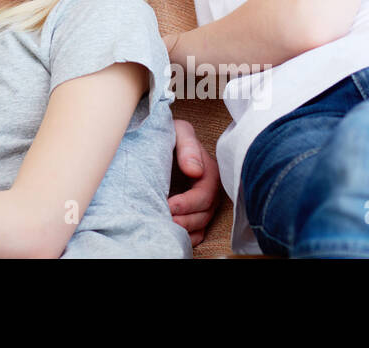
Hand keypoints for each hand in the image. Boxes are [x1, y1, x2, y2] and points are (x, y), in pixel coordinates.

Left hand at [168, 119, 220, 246]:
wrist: (159, 140)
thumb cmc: (170, 133)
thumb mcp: (179, 131)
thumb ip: (187, 146)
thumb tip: (195, 171)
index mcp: (209, 171)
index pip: (205, 195)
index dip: (188, 203)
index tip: (169, 205)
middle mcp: (209, 190)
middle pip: (204, 214)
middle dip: (185, 220)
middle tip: (165, 220)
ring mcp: (202, 203)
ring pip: (200, 225)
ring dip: (185, 230)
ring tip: (165, 228)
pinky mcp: (193, 212)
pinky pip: (197, 232)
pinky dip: (187, 237)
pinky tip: (172, 235)